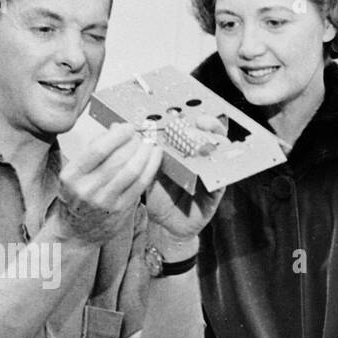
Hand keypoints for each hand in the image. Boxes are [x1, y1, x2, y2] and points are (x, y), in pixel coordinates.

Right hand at [55, 122, 161, 244]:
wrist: (77, 231)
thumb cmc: (77, 197)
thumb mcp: (75, 172)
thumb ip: (94, 149)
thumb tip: (116, 127)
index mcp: (72, 175)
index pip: (98, 150)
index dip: (118, 135)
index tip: (128, 127)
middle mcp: (87, 189)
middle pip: (118, 159)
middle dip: (134, 142)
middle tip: (141, 134)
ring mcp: (105, 201)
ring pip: (131, 171)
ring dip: (144, 153)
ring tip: (149, 144)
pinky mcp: (121, 210)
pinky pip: (140, 184)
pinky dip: (151, 167)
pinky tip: (155, 157)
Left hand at [145, 116, 227, 239]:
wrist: (166, 226)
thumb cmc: (158, 198)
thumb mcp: (144, 171)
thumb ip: (134, 151)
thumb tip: (115, 127)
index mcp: (183, 152)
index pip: (192, 127)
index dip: (192, 116)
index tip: (184, 111)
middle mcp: (198, 160)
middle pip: (212, 136)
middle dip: (210, 125)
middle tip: (201, 121)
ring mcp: (209, 175)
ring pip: (222, 153)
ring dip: (219, 144)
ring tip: (211, 140)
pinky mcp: (215, 192)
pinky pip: (223, 179)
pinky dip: (220, 171)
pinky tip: (214, 165)